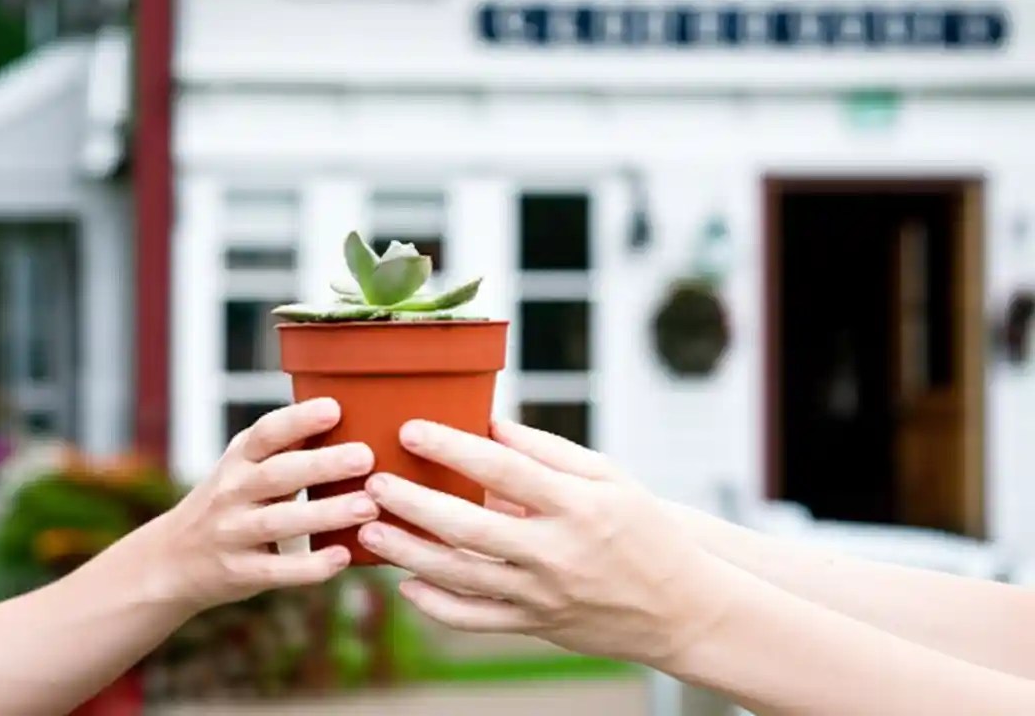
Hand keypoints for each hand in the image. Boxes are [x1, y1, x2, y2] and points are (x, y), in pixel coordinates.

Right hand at [145, 398, 378, 612]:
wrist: (172, 560)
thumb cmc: (227, 505)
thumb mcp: (241, 469)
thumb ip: (282, 449)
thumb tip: (341, 413)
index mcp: (236, 461)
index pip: (264, 434)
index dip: (297, 420)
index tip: (334, 409)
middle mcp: (230, 493)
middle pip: (276, 475)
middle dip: (321, 465)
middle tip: (366, 457)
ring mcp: (232, 534)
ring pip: (279, 522)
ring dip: (325, 514)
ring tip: (367, 506)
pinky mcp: (239, 572)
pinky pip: (277, 569)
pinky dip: (310, 565)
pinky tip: (343, 557)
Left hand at [356, 419, 726, 665]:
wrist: (681, 609)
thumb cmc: (644, 530)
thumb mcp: (610, 477)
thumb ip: (550, 451)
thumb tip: (491, 424)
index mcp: (579, 506)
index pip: (505, 471)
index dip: (453, 447)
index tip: (410, 428)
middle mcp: (557, 553)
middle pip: (470, 528)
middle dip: (413, 504)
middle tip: (373, 481)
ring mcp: (544, 595)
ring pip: (462, 577)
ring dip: (409, 554)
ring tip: (369, 529)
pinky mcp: (536, 626)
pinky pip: (476, 620)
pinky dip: (436, 605)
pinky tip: (406, 584)